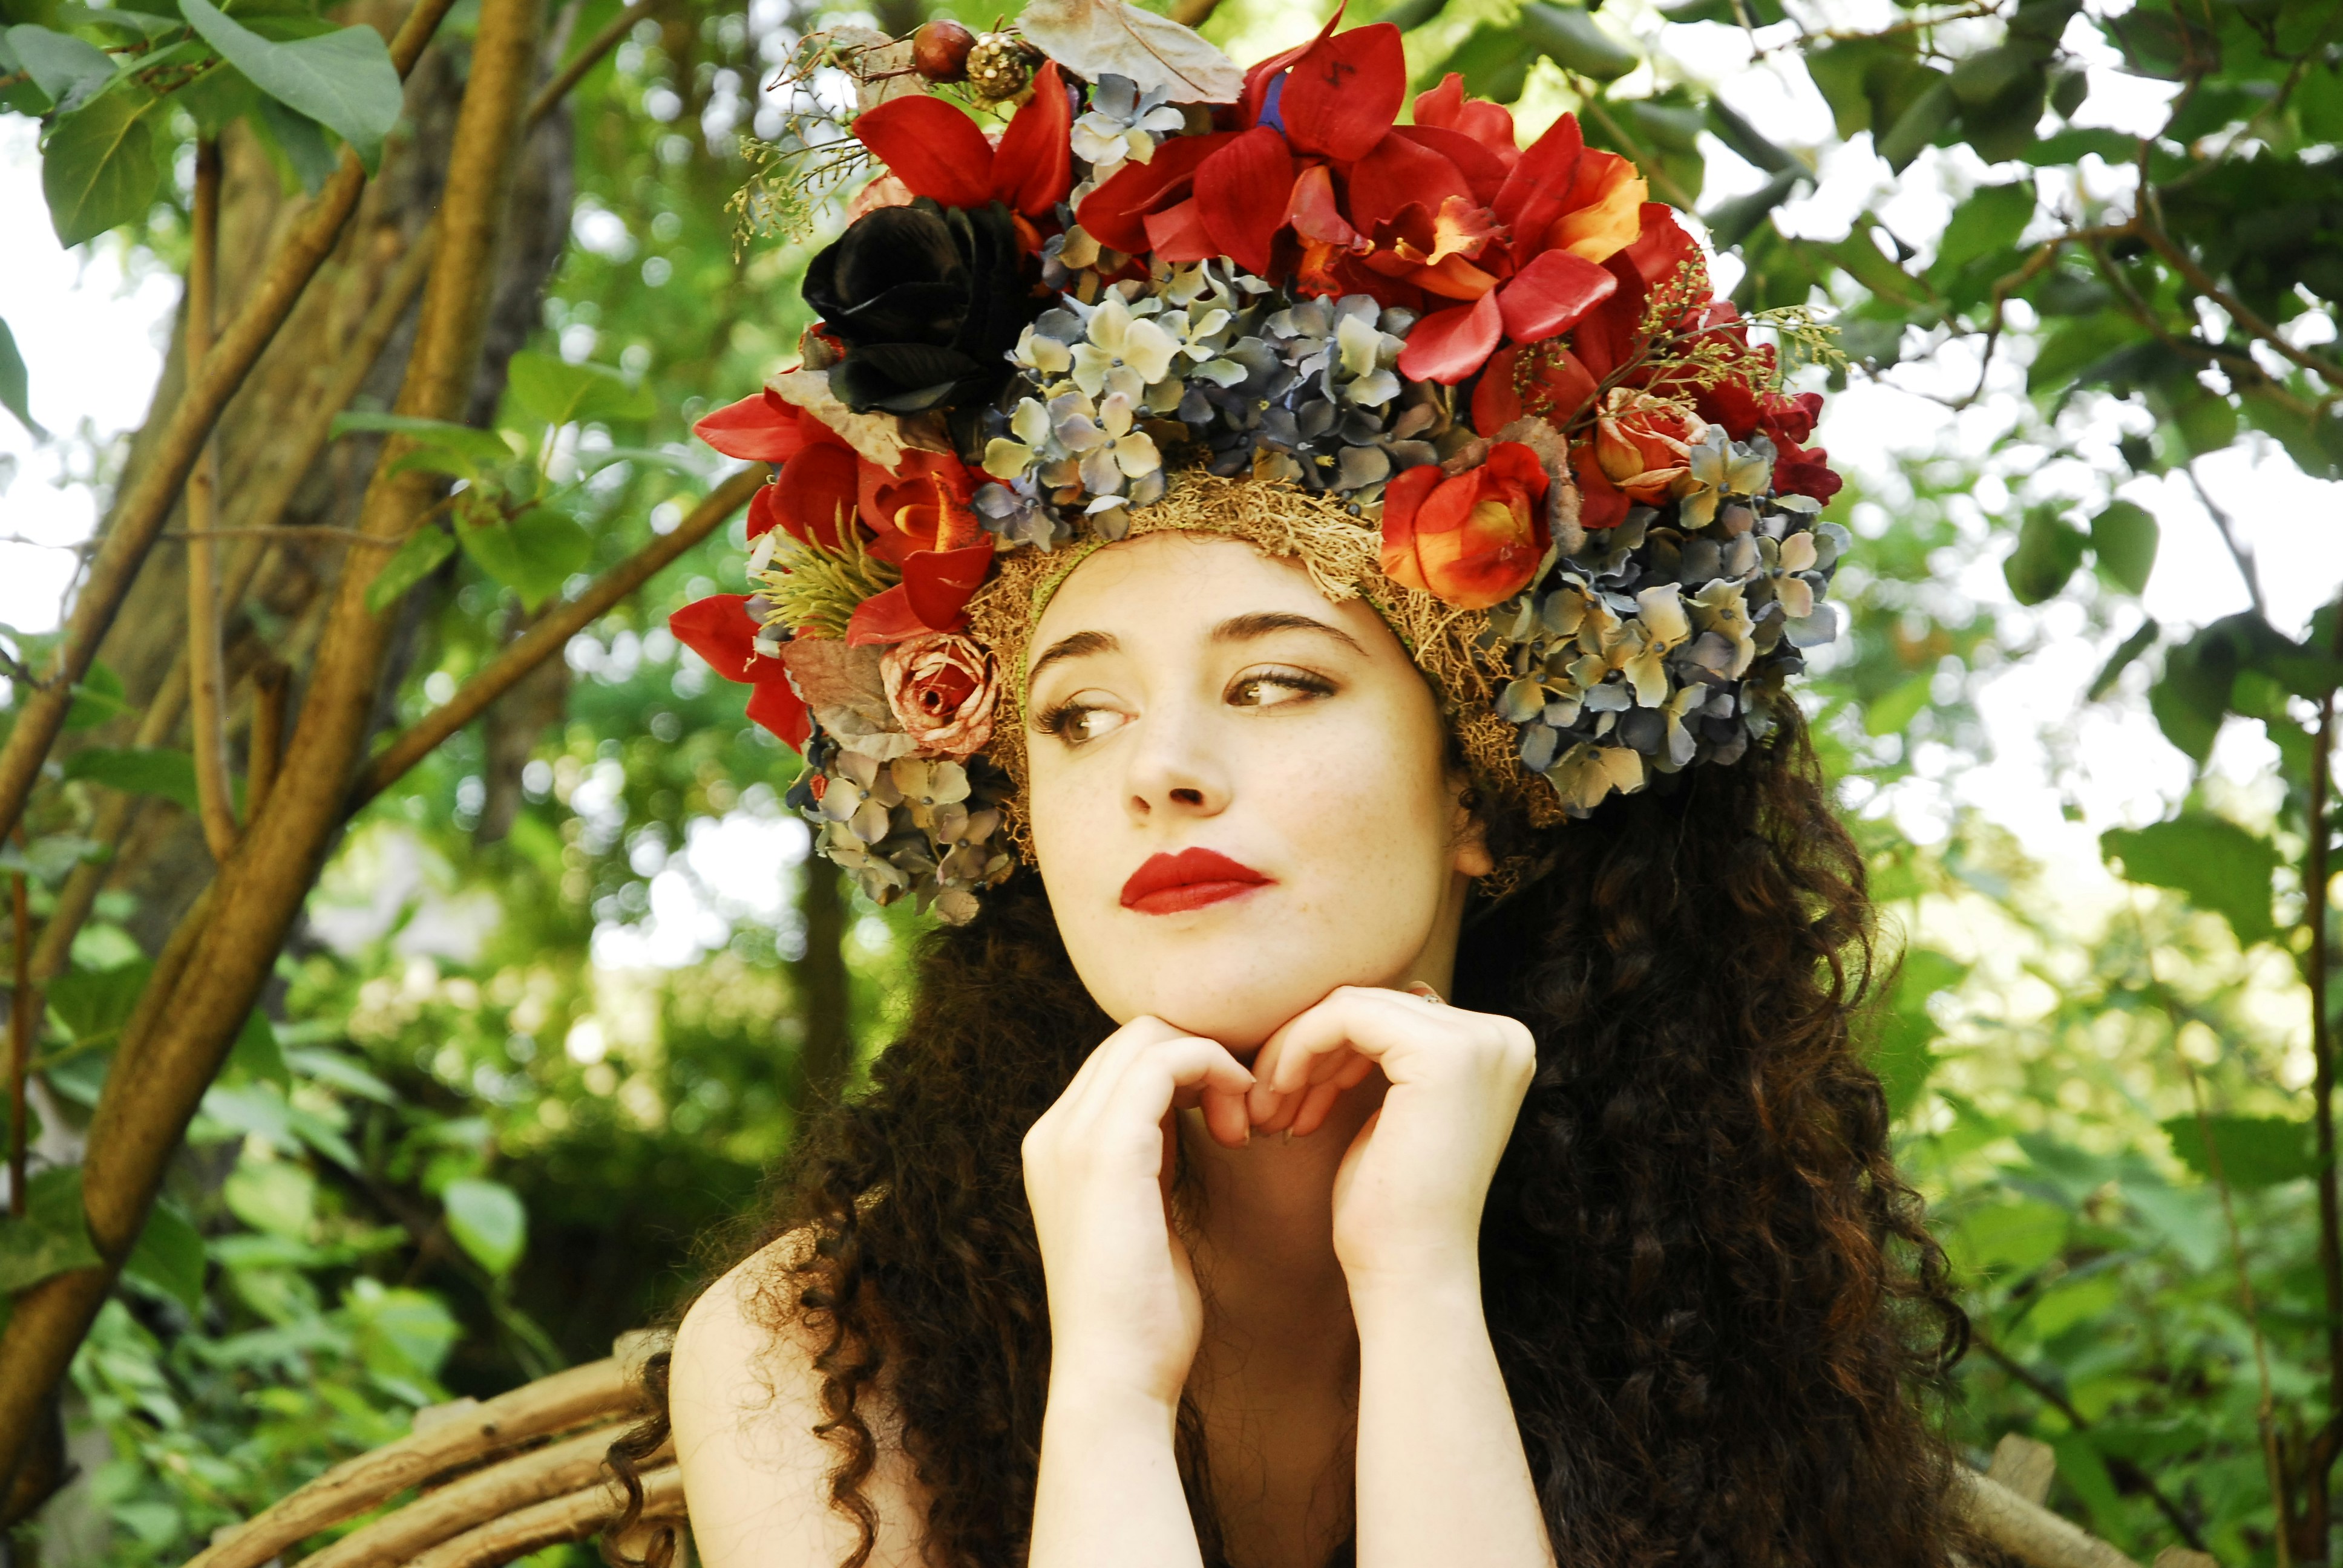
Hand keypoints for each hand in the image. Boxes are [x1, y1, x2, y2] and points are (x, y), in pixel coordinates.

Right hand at [1022, 1016, 1253, 1411]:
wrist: (1114, 1376)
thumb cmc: (1143, 1312)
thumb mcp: (1143, 1212)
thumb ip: (1150, 1156)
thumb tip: (1187, 1109)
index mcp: (1056, 1144)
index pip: (1122, 1059)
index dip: (1185, 1069)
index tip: (1232, 1117)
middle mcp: (1053, 1130)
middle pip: (1135, 1036)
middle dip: (1202, 1059)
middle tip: (1245, 1117)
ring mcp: (1072, 1135)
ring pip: (1151, 1036)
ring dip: (1215, 1064)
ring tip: (1246, 1123)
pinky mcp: (1107, 1148)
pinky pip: (1167, 1061)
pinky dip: (1216, 1072)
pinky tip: (1243, 1123)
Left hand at [1247, 986, 1534, 1290]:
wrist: (1409, 1271)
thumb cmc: (1392, 1208)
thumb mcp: (1396, 1112)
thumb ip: (1392, 1055)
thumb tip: (1356, 1006)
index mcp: (1499, 1047)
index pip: (1393, 1014)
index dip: (1331, 1050)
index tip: (1292, 1101)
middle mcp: (1502, 1036)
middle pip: (1373, 1006)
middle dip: (1311, 1053)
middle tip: (1272, 1107)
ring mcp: (1478, 1041)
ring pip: (1352, 1007)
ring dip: (1298, 1055)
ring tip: (1273, 1111)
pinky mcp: (1443, 1053)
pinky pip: (1343, 1016)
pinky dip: (1298, 1050)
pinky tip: (1282, 1101)